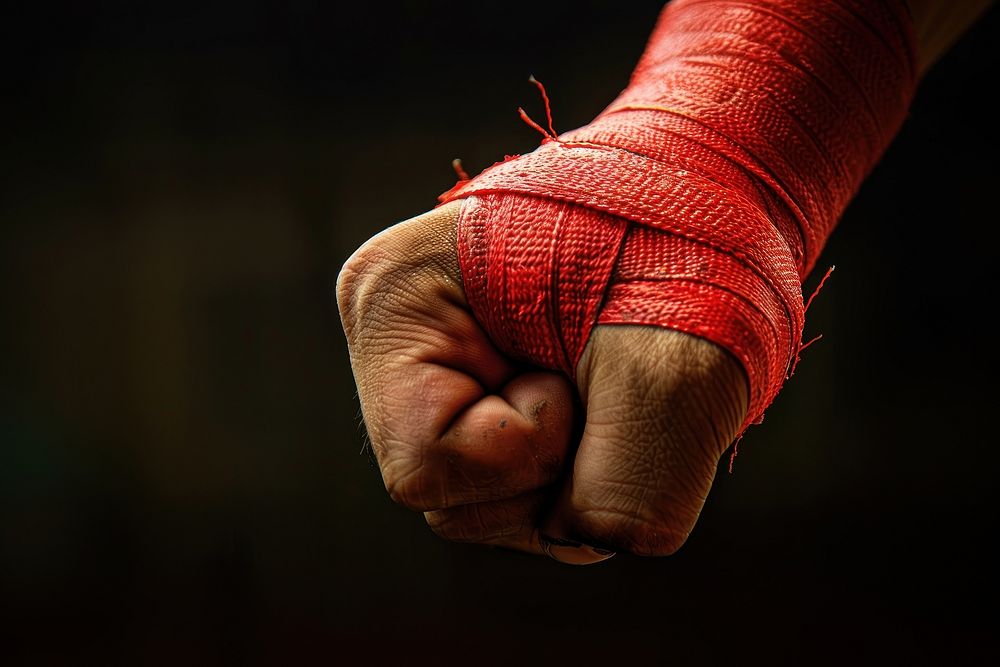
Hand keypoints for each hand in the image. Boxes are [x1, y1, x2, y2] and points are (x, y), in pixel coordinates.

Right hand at [337, 201, 748, 563]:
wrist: (713, 190)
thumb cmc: (689, 240)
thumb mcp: (676, 361)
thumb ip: (633, 488)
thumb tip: (594, 542)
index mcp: (395, 299)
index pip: (425, 466)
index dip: (530, 450)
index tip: (584, 371)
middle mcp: (396, 339)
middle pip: (449, 500)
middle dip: (554, 471)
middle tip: (606, 382)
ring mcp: (433, 367)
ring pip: (480, 507)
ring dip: (570, 476)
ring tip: (608, 386)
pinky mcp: (474, 389)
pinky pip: (512, 491)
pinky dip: (576, 472)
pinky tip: (603, 407)